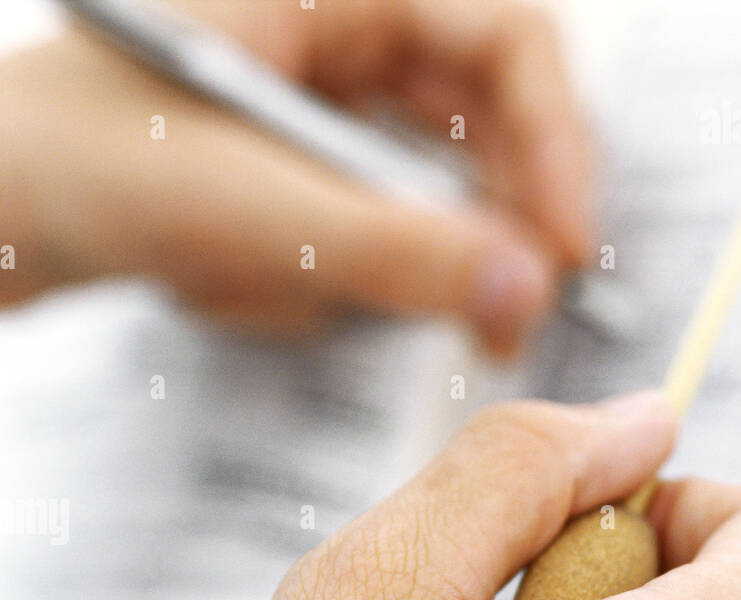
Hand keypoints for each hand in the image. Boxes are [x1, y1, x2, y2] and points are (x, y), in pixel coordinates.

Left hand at [0, 0, 593, 354]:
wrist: (3, 204)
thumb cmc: (80, 159)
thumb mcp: (248, 207)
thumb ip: (394, 249)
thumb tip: (526, 286)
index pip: (507, 38)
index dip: (555, 144)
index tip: (564, 247)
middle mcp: (346, 17)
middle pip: (488, 106)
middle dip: (501, 214)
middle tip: (510, 310)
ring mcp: (326, 81)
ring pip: (437, 166)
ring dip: (422, 247)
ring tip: (353, 296)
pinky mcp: (308, 145)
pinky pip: (380, 204)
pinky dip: (350, 259)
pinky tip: (272, 279)